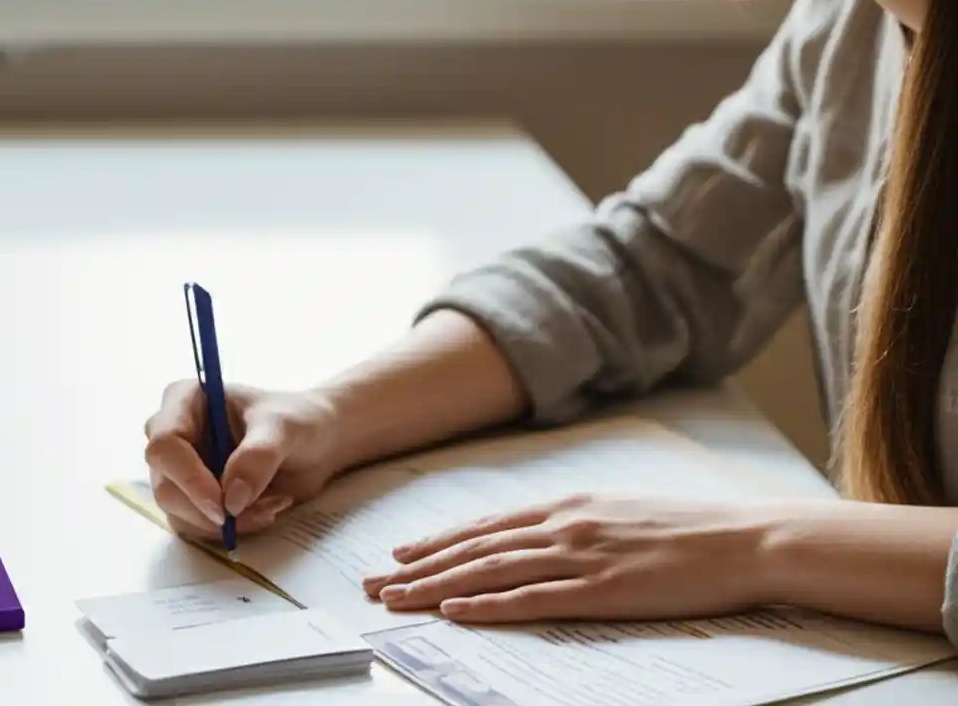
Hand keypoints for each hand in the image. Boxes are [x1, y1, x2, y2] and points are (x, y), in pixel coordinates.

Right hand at [144, 381, 338, 540]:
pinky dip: (230, 529)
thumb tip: (232, 499)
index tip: (223, 506)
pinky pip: (196, 526)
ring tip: (271, 506)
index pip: (165, 445)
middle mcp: (173, 435)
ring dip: (225, 523)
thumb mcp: (284, 429)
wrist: (317, 442)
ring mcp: (180, 469)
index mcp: (184, 400)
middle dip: (210, 510)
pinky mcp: (193, 497)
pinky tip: (264, 511)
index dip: (188, 478)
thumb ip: (258, 457)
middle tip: (261, 512)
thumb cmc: (297, 421)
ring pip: (178, 513)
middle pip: (165, 486)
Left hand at [361, 494, 774, 623]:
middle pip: (474, 549)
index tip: (401, 555)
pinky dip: (489, 607)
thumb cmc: (688, 526)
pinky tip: (456, 613)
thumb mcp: (620, 507)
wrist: (745, 537)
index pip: (485, 526)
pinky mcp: (603, 591)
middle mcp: (563, 525)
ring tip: (396, 600)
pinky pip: (533, 600)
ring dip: (437, 587)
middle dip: (418, 567)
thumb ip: (575, 519)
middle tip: (374, 583)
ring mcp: (581, 557)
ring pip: (491, 572)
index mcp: (568, 505)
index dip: (438, 542)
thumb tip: (540, 529)